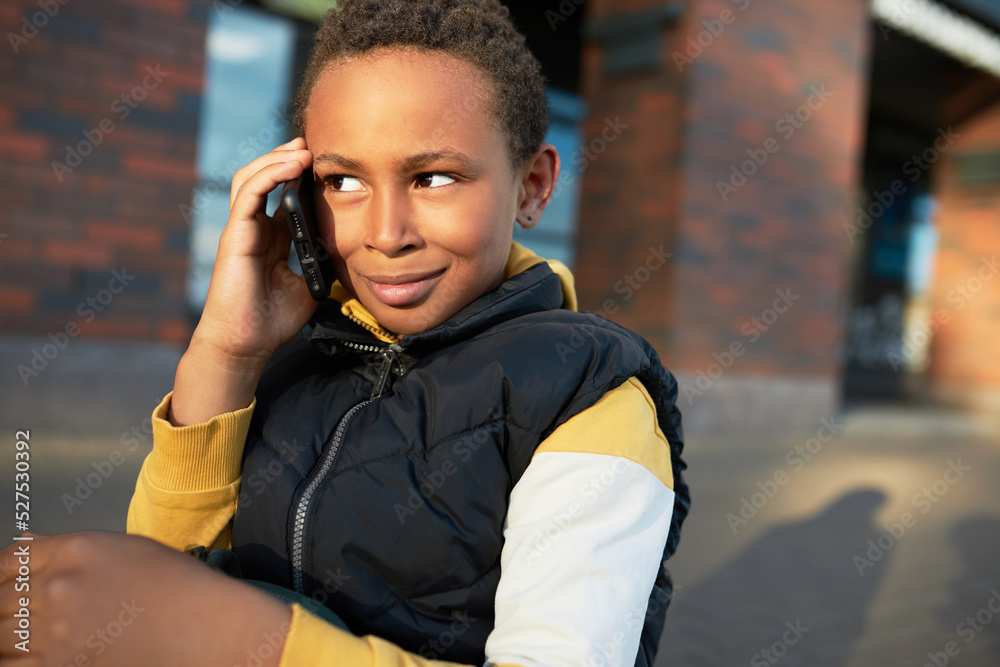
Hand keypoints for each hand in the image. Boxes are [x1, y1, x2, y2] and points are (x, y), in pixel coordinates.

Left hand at [0, 532, 291, 666]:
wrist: (206, 627)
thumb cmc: (177, 585)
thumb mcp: (126, 550)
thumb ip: (69, 549)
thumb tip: (24, 544)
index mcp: (74, 550)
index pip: (10, 560)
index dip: (0, 573)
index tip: (2, 581)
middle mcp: (59, 586)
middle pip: (0, 598)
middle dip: (0, 606)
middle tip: (7, 612)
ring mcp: (56, 629)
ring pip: (0, 634)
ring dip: (2, 635)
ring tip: (10, 636)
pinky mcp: (63, 664)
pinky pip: (14, 664)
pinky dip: (10, 659)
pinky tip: (15, 655)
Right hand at [170, 137, 319, 424]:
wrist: (247, 344)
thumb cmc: (273, 320)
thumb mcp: (309, 284)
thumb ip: (320, 262)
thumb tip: (347, 251)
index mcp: (269, 237)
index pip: (281, 193)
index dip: (298, 174)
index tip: (323, 163)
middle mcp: (253, 228)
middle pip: (264, 177)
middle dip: (286, 157)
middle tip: (312, 144)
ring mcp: (241, 229)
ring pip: (252, 177)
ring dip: (278, 159)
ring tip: (303, 150)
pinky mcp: (235, 234)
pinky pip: (250, 193)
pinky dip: (270, 174)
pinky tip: (292, 166)